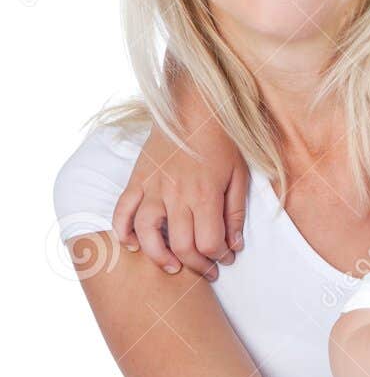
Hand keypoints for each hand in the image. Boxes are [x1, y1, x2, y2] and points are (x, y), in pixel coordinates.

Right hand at [113, 121, 248, 280]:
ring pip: (146, 233)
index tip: (225, 258)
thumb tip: (234, 245)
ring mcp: (153, 187)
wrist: (195, 106)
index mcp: (204, 195)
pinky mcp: (138, 178)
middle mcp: (176, 195)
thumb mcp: (240, 177)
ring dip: (158, 256)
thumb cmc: (222, 141)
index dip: (218, 257)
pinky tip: (131, 244)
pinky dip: (122, 229)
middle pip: (181, 246)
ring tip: (171, 266)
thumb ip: (235, 213)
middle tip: (207, 270)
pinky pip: (123, 209)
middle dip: (196, 266)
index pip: (208, 243)